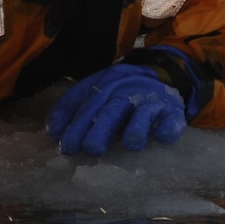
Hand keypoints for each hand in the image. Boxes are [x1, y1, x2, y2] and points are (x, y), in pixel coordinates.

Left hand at [47, 63, 186, 156]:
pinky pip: (171, 120)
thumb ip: (76, 108)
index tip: (61, 140)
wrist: (164, 74)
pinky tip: (161, 136)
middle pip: (111, 107)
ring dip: (135, 128)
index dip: (73, 119)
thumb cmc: (123, 94)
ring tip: (130, 145)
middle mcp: (126, 88)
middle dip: (98, 128)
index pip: (86, 99)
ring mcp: (150, 100)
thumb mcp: (98, 94)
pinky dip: (167, 128)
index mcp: (105, 83)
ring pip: (142, 112)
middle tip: (88, 148)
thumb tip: (52, 132)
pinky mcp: (172, 111)